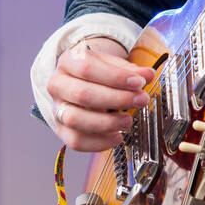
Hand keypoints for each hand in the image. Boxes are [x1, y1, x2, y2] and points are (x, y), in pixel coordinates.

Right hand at [47, 36, 154, 151]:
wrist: (79, 83)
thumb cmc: (96, 73)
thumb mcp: (112, 64)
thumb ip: (130, 70)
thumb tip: (147, 75)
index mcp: (68, 62)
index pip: (87, 68)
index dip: (115, 77)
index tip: (139, 82)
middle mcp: (58, 85)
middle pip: (83, 94)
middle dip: (117, 99)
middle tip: (140, 100)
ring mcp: (57, 108)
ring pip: (76, 119)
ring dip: (107, 123)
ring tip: (128, 120)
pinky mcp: (61, 130)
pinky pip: (76, 141)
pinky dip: (99, 142)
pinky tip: (117, 136)